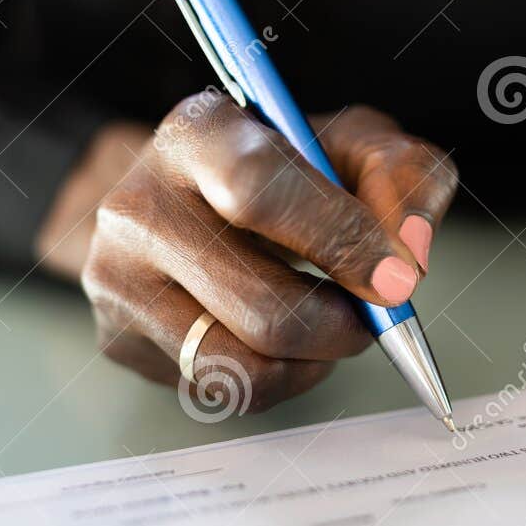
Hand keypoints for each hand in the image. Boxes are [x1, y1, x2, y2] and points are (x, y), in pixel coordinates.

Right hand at [75, 90, 456, 410]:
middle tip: (369, 314)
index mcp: (197, 133)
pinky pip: (223, 392)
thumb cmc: (278, 169)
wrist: (181, 195)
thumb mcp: (349, 143)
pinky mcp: (118, 338)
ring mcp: (117, 277)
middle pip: (262, 306)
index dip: (337, 239)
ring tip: (326, 325)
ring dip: (312, 361)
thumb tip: (408, 255)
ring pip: (243, 365)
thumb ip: (403, 176)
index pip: (259, 189)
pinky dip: (278, 378)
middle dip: (341, 325)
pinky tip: (281, 341)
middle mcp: (138, 204)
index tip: (393, 278)